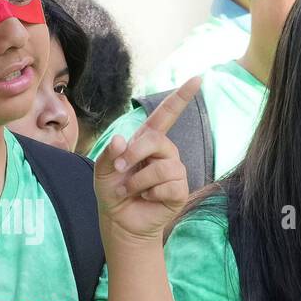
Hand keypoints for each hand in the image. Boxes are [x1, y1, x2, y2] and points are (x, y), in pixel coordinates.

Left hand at [93, 76, 196, 244]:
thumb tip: (121, 140)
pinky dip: (151, 194)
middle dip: (134, 155)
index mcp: (147, 141)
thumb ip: (108, 153)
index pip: (167, 114)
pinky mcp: (179, 190)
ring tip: (130, 190)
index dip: (181, 97)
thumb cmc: (112, 191)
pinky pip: (169, 187)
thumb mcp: (102, 170)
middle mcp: (164, 153)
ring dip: (138, 181)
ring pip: (163, 167)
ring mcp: (174, 171)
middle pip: (157, 140)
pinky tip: (146, 198)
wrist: (119, 221)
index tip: (198, 78)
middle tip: (119, 170)